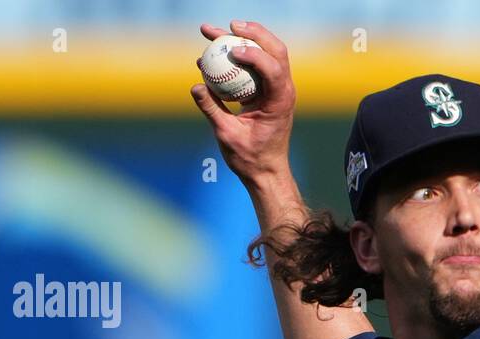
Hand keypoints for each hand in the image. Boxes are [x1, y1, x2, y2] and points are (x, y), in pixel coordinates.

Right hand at [190, 20, 295, 184]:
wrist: (266, 171)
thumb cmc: (251, 158)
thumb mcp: (227, 135)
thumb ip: (212, 109)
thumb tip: (196, 86)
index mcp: (280, 102)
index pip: (273, 69)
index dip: (254, 54)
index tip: (232, 49)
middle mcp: (283, 91)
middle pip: (274, 50)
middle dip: (252, 33)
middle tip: (229, 25)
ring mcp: (276, 89)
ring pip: (264, 53)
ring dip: (242, 39)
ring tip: (212, 31)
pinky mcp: (266, 90)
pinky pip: (252, 66)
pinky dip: (235, 57)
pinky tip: (211, 54)